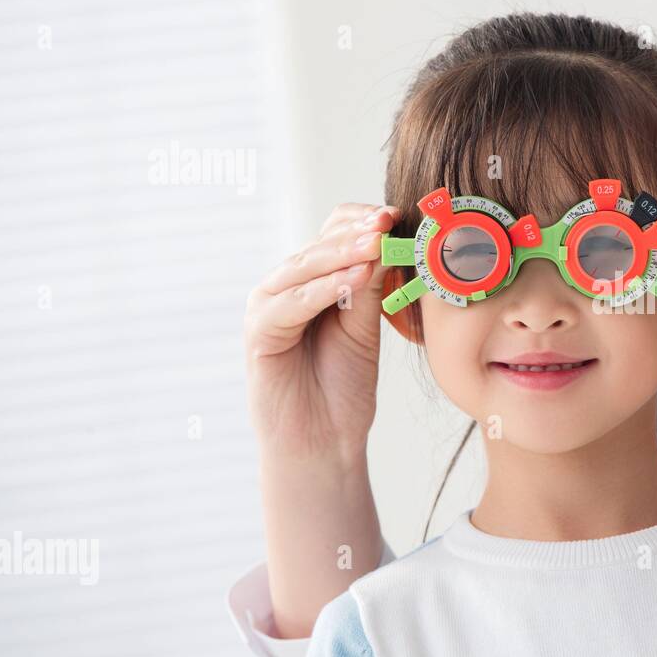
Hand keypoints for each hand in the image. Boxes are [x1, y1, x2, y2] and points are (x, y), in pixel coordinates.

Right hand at [244, 203, 402, 461]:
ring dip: (342, 254)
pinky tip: (353, 279)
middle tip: (389, 221)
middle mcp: (286, 287)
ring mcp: (268, 307)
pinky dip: (323, 289)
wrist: (324, 441)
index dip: (364, 221)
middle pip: (319, 245)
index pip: (334, 233)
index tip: (397, 214)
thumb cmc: (345, 386)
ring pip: (304, 268)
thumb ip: (370, 287)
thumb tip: (388, 240)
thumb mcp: (365, 327)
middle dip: (357, 233)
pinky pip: (290, 303)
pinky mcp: (259, 333)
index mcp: (314, 280)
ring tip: (377, 244)